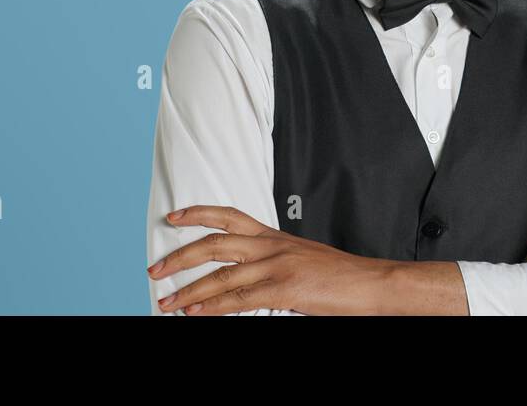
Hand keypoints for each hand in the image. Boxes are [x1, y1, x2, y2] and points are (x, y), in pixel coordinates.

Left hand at [147, 205, 406, 314]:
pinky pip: (239, 299)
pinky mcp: (285, 289)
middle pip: (214, 244)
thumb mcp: (300, 258)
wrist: (371, 284)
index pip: (228, 216)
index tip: (173, 217)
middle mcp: (271, 246)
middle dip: (180, 257)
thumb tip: (242, 275)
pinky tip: (195, 312)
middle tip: (155, 270)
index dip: (197, 213)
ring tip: (166, 302)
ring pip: (221, 276)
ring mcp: (277, 266)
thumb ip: (271, 261)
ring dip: (188, 291)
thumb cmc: (339, 276)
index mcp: (274, 236)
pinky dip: (212, 307)